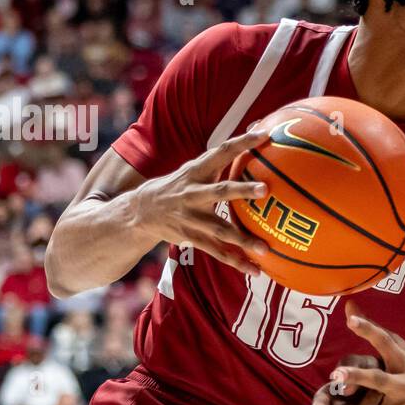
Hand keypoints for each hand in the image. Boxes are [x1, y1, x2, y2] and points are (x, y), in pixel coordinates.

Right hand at [129, 126, 273, 276]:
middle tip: (265, 189)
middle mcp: (193, 193)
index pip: (221, 151)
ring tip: (265, 248)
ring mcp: (191, 218)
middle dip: (241, 190)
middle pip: (220, 191)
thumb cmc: (176, 187)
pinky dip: (237, 262)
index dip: (242, 143)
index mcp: (195, 171)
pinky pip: (217, 252)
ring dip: (243, 239)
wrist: (138, 213)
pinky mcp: (191, 238)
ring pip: (220, 229)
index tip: (264, 134)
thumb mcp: (191, 170)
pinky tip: (256, 269)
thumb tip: (253, 138)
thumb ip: (218, 161)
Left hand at [317, 304, 404, 404]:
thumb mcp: (402, 349)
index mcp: (403, 360)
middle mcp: (404, 383)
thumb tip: (347, 303)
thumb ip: (373, 329)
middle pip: (380, 380)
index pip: (385, 341)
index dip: (368, 329)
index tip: (350, 318)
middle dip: (359, 377)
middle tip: (336, 375)